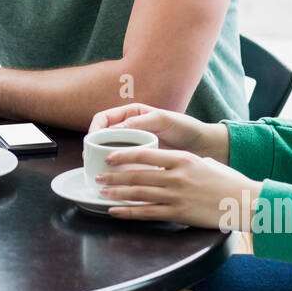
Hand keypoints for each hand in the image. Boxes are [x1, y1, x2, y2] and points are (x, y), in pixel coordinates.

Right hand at [89, 103, 228, 162]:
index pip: (103, 118)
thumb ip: (140, 122)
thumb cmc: (185, 127)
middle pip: (102, 136)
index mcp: (131, 114)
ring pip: (110, 151)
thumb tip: (116, 129)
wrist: (202, 145)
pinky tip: (116, 177)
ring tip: (98, 170)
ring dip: (102, 160)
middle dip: (93, 147)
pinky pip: (123, 164)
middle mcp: (129, 129)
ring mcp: (134, 145)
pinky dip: (117, 169)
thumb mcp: (162, 120)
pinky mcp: (140, 160)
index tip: (91, 139)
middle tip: (89, 159)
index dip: (94, 128)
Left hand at [94, 146, 261, 228]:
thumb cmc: (227, 181)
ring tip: (102, 192)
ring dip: (117, 193)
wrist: (245, 201)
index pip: (145, 154)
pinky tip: (115, 211)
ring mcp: (176, 195)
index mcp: (182, 159)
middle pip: (137, 174)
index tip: (110, 157)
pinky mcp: (179, 213)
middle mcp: (176, 175)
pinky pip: (147, 212)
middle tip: (98, 177)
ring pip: (138, 193)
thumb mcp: (204, 162)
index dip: (123, 156)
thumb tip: (166, 161)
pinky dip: (128, 212)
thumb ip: (183, 161)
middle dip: (114, 176)